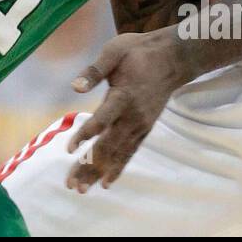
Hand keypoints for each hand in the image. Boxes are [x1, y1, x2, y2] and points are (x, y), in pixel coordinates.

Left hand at [65, 32, 179, 191]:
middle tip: (71, 185)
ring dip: (99, 172)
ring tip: (82, 189)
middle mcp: (133, 116)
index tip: (69, 149)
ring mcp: (140, 125)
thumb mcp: (113, 52)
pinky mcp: (145, 129)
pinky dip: (118, 168)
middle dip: (88, 166)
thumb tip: (74, 87)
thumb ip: (94, 71)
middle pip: (108, 146)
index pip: (102, 121)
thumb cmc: (138, 52)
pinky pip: (130, 152)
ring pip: (118, 154)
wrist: (172, 58)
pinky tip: (106, 182)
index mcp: (123, 96)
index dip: (85, 136)